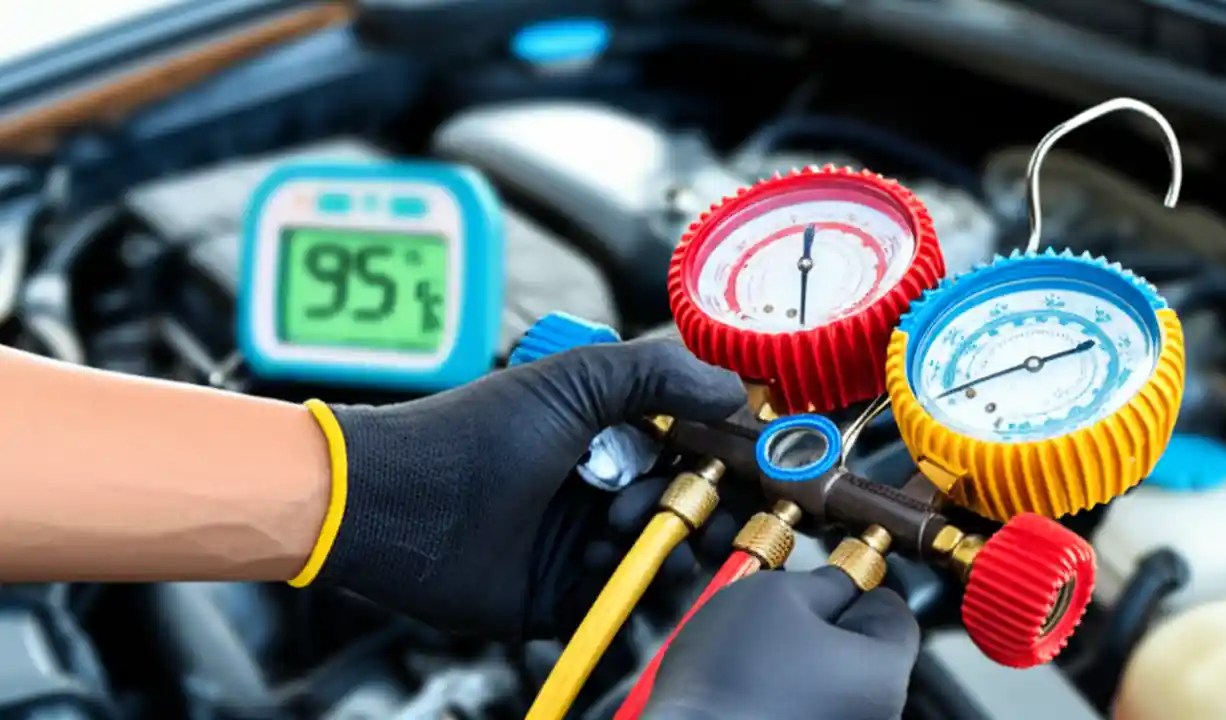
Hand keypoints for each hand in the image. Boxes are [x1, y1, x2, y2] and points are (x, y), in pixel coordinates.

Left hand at [308, 339, 745, 637]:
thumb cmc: (475, 433)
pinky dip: (627, 580)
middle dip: (710, 500)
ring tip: (632, 521)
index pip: (693, 439)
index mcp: (607, 431)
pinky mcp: (568, 596)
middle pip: (691, 500)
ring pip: (666, 551)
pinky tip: (602, 555)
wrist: (398, 505)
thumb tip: (736, 391)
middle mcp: (603, 486)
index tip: (765, 454)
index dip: (730, 448)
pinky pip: (626, 598)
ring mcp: (586, 543)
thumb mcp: (572, 379)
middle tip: (721, 502)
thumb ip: (656, 372)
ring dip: (664, 536)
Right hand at [645, 567, 919, 719]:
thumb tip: (838, 584)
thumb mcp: (777, 595)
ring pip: (831, 680)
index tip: (824, 580)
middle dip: (824, 624)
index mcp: (882, 674)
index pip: (893, 612)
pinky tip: (748, 684)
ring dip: (801, 660)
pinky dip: (785, 692)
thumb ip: (823, 582)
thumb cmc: (733, 674)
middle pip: (862, 649)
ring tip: (753, 650)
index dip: (856, 586)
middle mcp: (878, 714)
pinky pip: (806, 707)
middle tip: (778, 611)